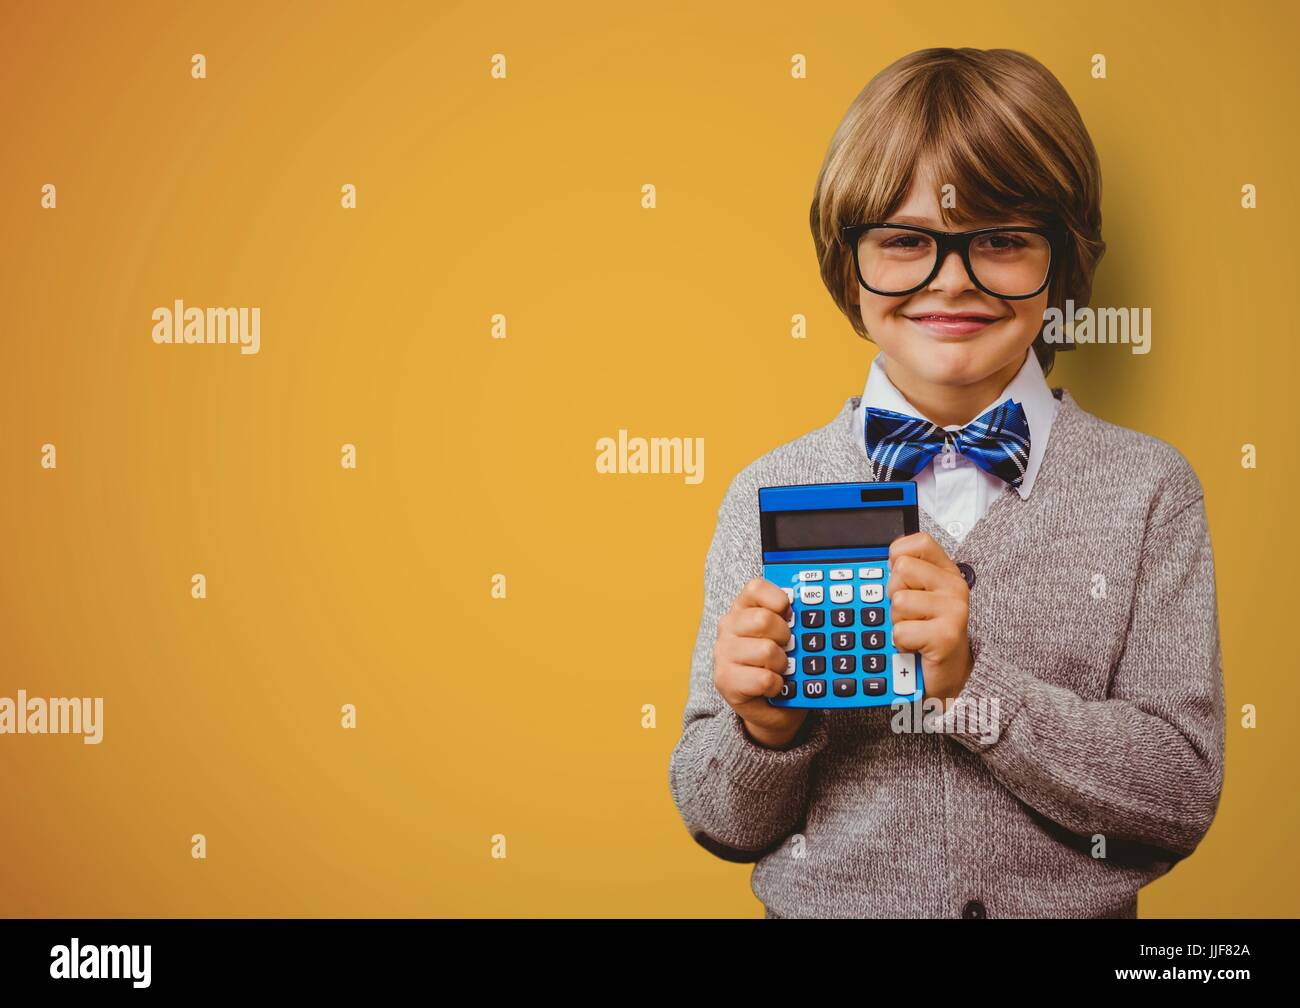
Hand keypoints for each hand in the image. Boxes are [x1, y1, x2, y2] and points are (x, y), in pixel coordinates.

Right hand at [714, 577, 809, 748]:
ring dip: (782, 664)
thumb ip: (793, 618)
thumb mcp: (787, 636)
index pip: (756, 588)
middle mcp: (728, 626)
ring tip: (780, 669)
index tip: (789, 615)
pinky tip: (773, 687)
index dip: (779, 599)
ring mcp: (723, 653)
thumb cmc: (781, 665)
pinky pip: (764, 679)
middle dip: (786, 637)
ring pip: (766, 651)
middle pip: (764, 620)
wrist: (772, 706)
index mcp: (742, 608)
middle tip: (787, 648)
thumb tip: (814, 611)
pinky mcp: (725, 680)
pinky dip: (777, 686)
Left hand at [887, 532, 972, 703]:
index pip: (919, 542)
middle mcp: (954, 587)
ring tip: (912, 631)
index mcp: (946, 572)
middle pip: (901, 570)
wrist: (944, 675)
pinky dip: (900, 643)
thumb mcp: (916, 597)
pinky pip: (901, 630)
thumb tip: (868, 562)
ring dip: (896, 622)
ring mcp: (954, 610)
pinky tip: (914, 647)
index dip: (898, 557)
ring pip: (898, 602)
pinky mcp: (946, 635)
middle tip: (908, 614)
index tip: (900, 578)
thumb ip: (902, 576)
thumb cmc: (926, 634)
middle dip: (893, 595)